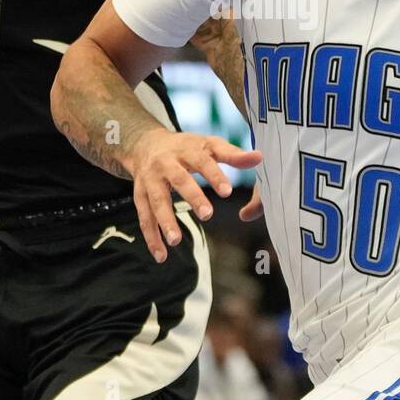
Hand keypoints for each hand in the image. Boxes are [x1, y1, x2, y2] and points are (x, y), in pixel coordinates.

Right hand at [129, 130, 261, 261]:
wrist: (145, 144)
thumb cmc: (185, 147)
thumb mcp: (208, 145)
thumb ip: (233, 154)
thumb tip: (259, 157)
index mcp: (186, 150)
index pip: (202, 161)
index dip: (215, 176)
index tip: (227, 192)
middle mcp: (166, 164)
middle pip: (179, 179)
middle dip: (192, 196)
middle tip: (208, 214)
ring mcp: (150, 180)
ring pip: (156, 200)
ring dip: (165, 221)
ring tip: (176, 241)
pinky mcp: (140, 195)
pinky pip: (144, 218)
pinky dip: (151, 237)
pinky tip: (161, 255)